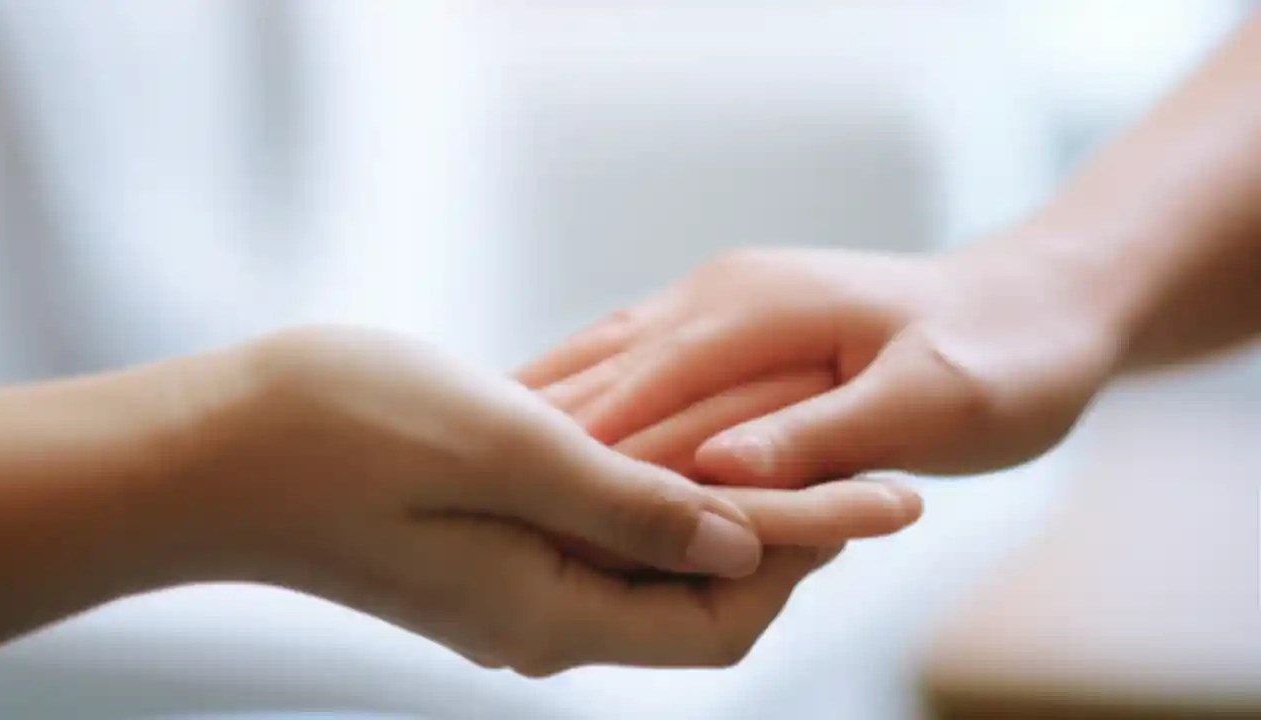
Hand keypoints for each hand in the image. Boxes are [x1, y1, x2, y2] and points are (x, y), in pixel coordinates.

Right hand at [173, 327, 870, 673]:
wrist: (207, 452)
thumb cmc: (338, 435)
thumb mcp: (502, 449)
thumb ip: (626, 504)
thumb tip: (739, 541)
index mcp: (550, 611)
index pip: (721, 618)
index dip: (805, 556)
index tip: (873, 491)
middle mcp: (537, 618)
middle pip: (694, 602)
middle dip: (777, 540)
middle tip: (844, 463)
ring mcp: (505, 586)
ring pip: (647, 567)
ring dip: (716, 512)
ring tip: (783, 443)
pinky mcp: (478, 548)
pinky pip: (592, 536)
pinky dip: (647, 496)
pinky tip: (674, 439)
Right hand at [519, 246, 1118, 486]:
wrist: (1043, 303)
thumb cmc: (1007, 359)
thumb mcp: (932, 402)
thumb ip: (820, 438)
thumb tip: (719, 476)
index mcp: (762, 308)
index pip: (651, 386)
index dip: (602, 458)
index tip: (542, 514)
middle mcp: (723, 297)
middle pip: (615, 377)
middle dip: (561, 443)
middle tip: (493, 507)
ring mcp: (719, 304)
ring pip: (614, 369)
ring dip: (567, 423)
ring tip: (502, 480)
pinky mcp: (725, 324)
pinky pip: (638, 365)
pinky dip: (598, 403)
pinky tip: (566, 440)